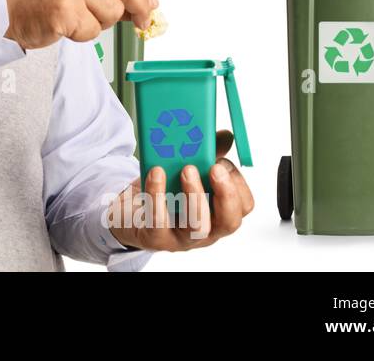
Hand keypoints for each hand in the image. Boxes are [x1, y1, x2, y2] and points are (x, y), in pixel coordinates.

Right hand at [3, 0, 157, 48]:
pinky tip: (65, 25)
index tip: (151, 3)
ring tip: (76, 17)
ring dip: (99, 23)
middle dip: (139, 8)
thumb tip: (143, 2)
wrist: (4, 7)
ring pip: (111, 13)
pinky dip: (82, 34)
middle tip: (140, 21)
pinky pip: (92, 30)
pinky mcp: (64, 12)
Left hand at [106, 130, 254, 251]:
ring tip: (187, 168)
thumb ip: (208, 154)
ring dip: (194, 193)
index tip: (223, 164)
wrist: (130, 213)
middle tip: (215, 168)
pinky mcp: (156, 238)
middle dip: (226, 194)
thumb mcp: (187, 171)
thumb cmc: (165, 193)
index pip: (243, 207)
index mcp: (218, 214)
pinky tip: (156, 173)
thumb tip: (227, 135)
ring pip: (197, 225)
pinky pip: (159, 221)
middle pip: (229, 222)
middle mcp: (206, 231)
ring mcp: (182, 238)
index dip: (238, 185)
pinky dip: (158, 194)